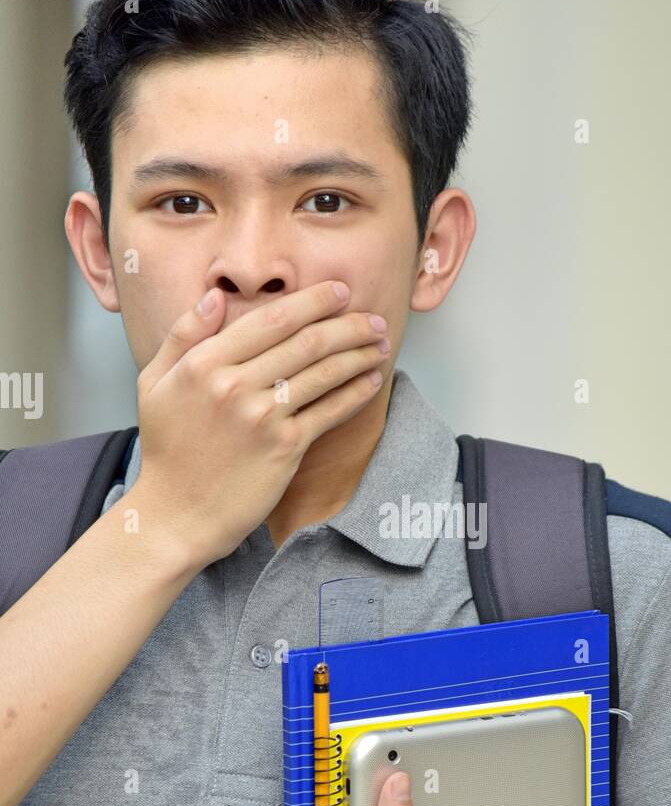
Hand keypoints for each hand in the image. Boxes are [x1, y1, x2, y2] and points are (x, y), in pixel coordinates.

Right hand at [134, 280, 389, 569]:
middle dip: (348, 325)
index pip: (271, 319)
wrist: (176, 514)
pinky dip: (355, 393)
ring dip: (359, 355)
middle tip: (373, 320)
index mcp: (204, 363)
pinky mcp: (284, 448)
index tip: (340, 292)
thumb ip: (183, 335)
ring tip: (380, 346)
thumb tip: (215, 297)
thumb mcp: (154, 383)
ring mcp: (262, 417)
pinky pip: (329, 411)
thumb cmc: (167, 449)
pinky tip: (371, 381)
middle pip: (306, 341)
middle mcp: (234, 385)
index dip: (313, 302)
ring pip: (323, 372)